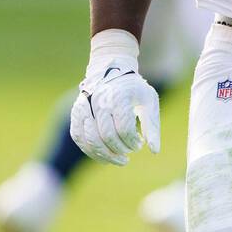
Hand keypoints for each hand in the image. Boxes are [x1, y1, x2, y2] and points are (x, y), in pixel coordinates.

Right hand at [70, 29, 159, 165]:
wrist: (111, 70)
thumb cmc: (133, 89)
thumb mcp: (149, 101)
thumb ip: (152, 125)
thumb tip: (155, 151)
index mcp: (118, 97)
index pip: (124, 128)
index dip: (133, 142)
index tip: (140, 144)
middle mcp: (98, 101)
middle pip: (106, 136)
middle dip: (121, 150)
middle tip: (130, 153)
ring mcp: (84, 107)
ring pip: (91, 139)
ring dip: (106, 156)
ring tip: (119, 160)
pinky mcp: (76, 113)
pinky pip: (79, 137)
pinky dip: (90, 150)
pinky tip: (104, 157)